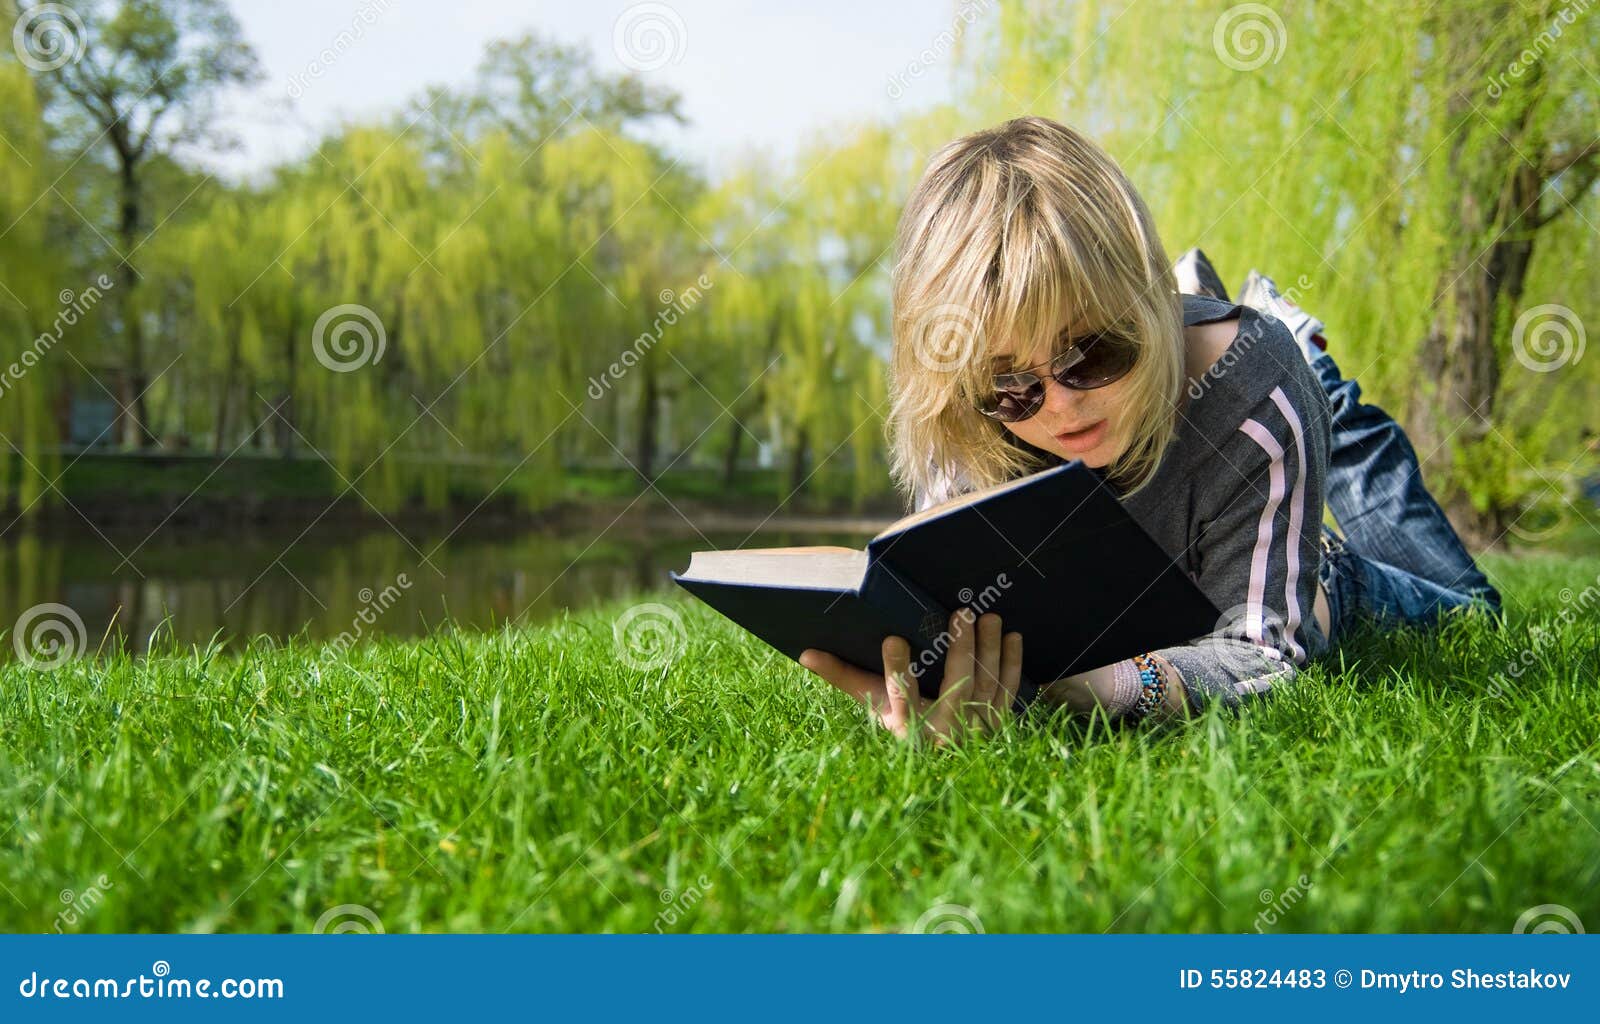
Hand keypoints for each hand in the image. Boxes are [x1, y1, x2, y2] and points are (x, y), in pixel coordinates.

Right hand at [799, 610, 1022, 745]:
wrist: (941, 765)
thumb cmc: (899, 722)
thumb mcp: (870, 705)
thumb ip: (842, 677)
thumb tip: (805, 653)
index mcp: (906, 728)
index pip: (900, 697)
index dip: (897, 669)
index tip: (894, 638)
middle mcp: (944, 733)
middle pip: (957, 688)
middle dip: (962, 650)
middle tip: (963, 613)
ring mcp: (975, 731)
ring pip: (987, 686)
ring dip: (990, 650)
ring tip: (990, 616)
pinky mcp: (997, 726)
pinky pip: (1007, 692)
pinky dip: (1012, 665)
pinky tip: (1013, 637)